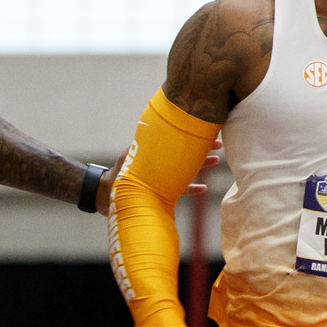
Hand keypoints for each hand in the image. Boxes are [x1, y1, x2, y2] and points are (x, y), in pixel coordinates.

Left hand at [95, 147, 221, 215]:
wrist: (107, 195)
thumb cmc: (117, 175)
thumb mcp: (129, 158)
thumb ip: (143, 150)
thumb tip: (153, 135)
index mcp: (157, 153)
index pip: (178, 140)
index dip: (192, 137)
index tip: (206, 131)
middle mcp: (162, 163)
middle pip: (187, 153)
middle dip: (202, 149)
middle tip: (219, 145)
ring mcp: (165, 177)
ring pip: (188, 170)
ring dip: (202, 166)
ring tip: (216, 162)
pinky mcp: (164, 192)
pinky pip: (182, 190)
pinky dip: (192, 189)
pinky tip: (204, 188)